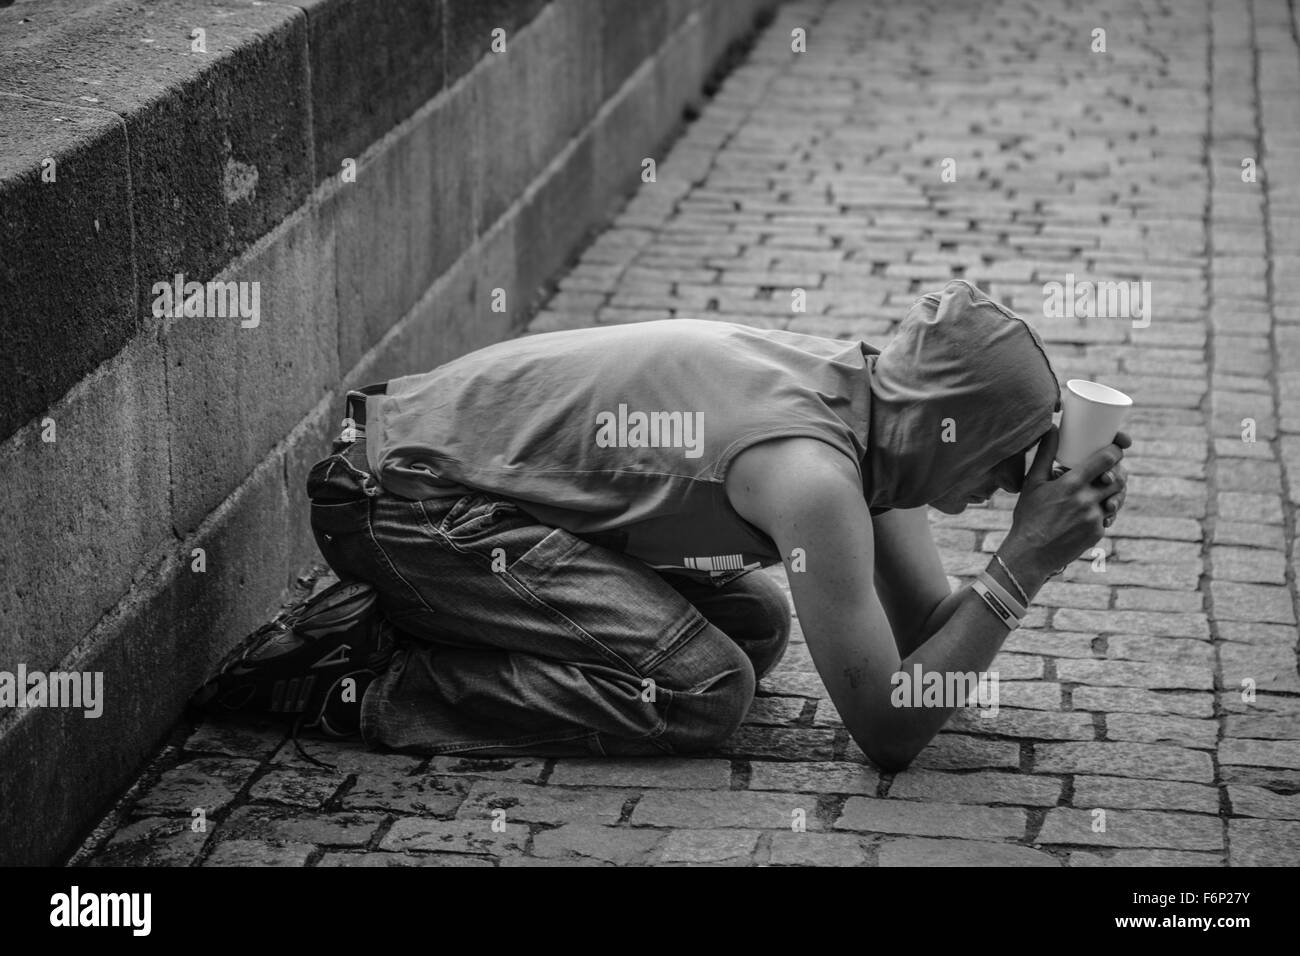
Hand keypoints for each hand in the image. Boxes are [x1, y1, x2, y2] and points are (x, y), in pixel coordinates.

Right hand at [1005, 426, 1129, 575]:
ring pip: (1117, 498)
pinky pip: (1109, 516)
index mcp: (1071, 484)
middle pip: (1118, 479)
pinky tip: (1093, 510)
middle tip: (1110, 469)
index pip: (1106, 460)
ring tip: (1104, 489)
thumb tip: (1052, 428)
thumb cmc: (1029, 516)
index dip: (1116, 450)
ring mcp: (1094, 518)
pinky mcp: (1097, 533)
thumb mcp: (1032, 483)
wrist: (1030, 553)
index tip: (1115, 448)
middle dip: (1118, 471)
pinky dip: (1104, 510)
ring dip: (1114, 491)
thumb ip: (1044, 454)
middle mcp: (1086, 500)